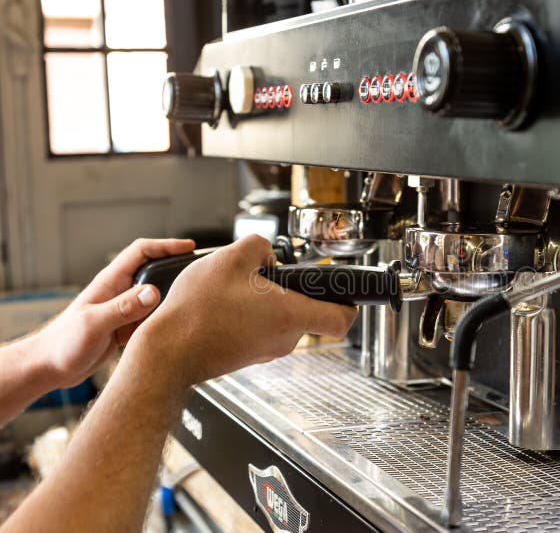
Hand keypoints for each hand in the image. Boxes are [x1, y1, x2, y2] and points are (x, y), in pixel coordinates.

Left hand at [32, 238, 195, 388]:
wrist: (48, 369)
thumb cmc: (62, 344)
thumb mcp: (94, 324)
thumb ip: (123, 308)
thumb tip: (154, 293)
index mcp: (110, 282)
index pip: (141, 252)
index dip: (166, 246)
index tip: (189, 246)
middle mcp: (119, 292)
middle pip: (154, 270)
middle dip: (177, 267)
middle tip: (200, 271)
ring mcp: (123, 309)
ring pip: (156, 295)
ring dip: (173, 295)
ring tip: (196, 298)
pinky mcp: (125, 327)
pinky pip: (152, 317)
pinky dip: (166, 318)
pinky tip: (178, 325)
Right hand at [131, 235, 358, 386]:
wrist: (167, 352)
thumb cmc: (196, 313)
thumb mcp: (230, 259)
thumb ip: (258, 246)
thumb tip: (266, 254)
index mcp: (289, 315)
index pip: (342, 320)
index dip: (350, 304)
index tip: (345, 291)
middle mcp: (283, 339)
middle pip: (310, 313)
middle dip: (296, 290)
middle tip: (272, 276)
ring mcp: (266, 351)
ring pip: (284, 320)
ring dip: (271, 301)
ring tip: (241, 288)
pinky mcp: (248, 355)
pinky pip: (263, 329)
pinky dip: (253, 314)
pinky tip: (227, 303)